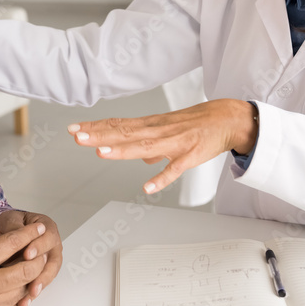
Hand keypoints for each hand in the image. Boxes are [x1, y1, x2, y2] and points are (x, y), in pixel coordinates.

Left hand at [0, 211, 62, 305]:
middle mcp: (51, 246)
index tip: (27, 254)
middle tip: (32, 281)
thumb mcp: (11, 220)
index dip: (39, 247)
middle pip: (52, 261)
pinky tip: (24, 302)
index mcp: (48, 228)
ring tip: (30, 295)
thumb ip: (16, 229)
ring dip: (39, 287)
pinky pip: (39, 284)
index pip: (48, 238)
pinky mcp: (40, 274)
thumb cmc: (11, 224)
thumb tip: (16, 236)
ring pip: (48, 276)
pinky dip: (32, 294)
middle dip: (42, 274)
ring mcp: (47, 261)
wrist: (6, 232)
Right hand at [0, 222, 47, 305]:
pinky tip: (15, 292)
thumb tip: (15, 252)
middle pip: (26, 270)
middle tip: (41, 253)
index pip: (11, 243)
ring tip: (31, 272)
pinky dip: (16, 299)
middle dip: (38, 260)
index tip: (39, 229)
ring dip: (30, 281)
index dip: (29, 234)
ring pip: (23, 291)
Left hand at [67, 99, 257, 194]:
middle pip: (125, 133)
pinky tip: (148, 186)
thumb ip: (152, 143)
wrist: (229, 119)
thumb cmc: (198, 123)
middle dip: (100, 135)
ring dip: (122, 150)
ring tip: (101, 152)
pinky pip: (175, 169)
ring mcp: (175, 143)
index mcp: (152, 125)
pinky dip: (162, 177)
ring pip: (144, 146)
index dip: (96, 127)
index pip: (118, 125)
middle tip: (77, 136)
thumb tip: (138, 156)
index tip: (75, 129)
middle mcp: (159, 131)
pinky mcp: (191, 155)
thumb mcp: (169, 129)